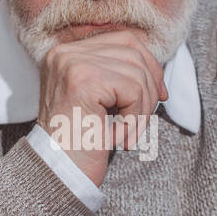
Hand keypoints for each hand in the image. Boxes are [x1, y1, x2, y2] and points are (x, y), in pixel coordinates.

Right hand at [37, 28, 167, 187]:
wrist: (58, 175)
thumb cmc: (81, 144)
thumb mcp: (100, 101)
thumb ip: (118, 75)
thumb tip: (157, 70)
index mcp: (66, 54)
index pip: (123, 41)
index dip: (149, 66)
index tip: (158, 96)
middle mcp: (65, 53)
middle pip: (134, 52)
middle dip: (150, 87)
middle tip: (143, 120)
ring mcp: (72, 64)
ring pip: (137, 73)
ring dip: (143, 109)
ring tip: (127, 134)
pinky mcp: (84, 81)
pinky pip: (134, 90)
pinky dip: (136, 119)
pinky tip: (119, 139)